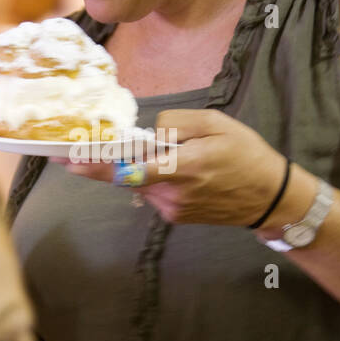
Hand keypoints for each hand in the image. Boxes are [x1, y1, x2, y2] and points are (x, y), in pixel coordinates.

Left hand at [50, 109, 286, 225]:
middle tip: (70, 155)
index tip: (70, 161)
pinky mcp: (175, 216)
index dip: (96, 165)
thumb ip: (177, 125)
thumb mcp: (217, 124)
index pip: (129, 168)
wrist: (269, 198)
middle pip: (125, 176)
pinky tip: (183, 172)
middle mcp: (172, 192)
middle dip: (103, 164)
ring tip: (174, 156)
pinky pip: (153, 192)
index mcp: (182, 167)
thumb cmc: (246, 154)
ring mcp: (172, 208)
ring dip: (140, 168)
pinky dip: (156, 179)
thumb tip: (149, 134)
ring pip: (139, 183)